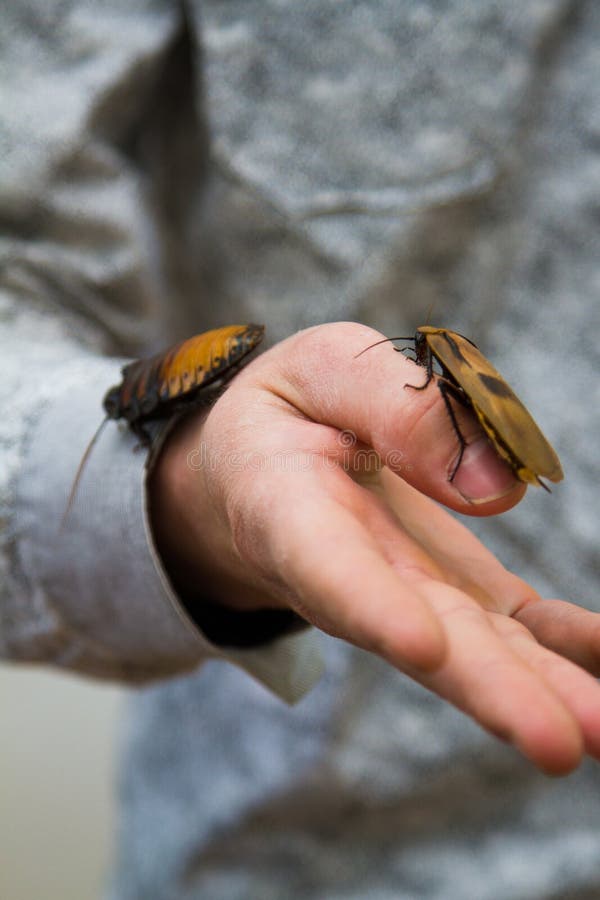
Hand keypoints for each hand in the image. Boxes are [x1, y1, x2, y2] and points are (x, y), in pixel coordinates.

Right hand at [150, 322, 599, 774]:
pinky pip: (518, 626)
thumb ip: (391, 406)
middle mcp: (350, 574)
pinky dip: (570, 646)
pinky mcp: (459, 590)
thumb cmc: (291, 410)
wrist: (277, 460)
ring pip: (478, 646)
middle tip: (559, 742)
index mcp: (288, 507)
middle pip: (419, 635)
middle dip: (488, 688)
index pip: (323, 564)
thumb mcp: (322, 368)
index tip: (420, 647)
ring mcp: (410, 591)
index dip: (369, 605)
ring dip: (544, 689)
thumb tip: (495, 485)